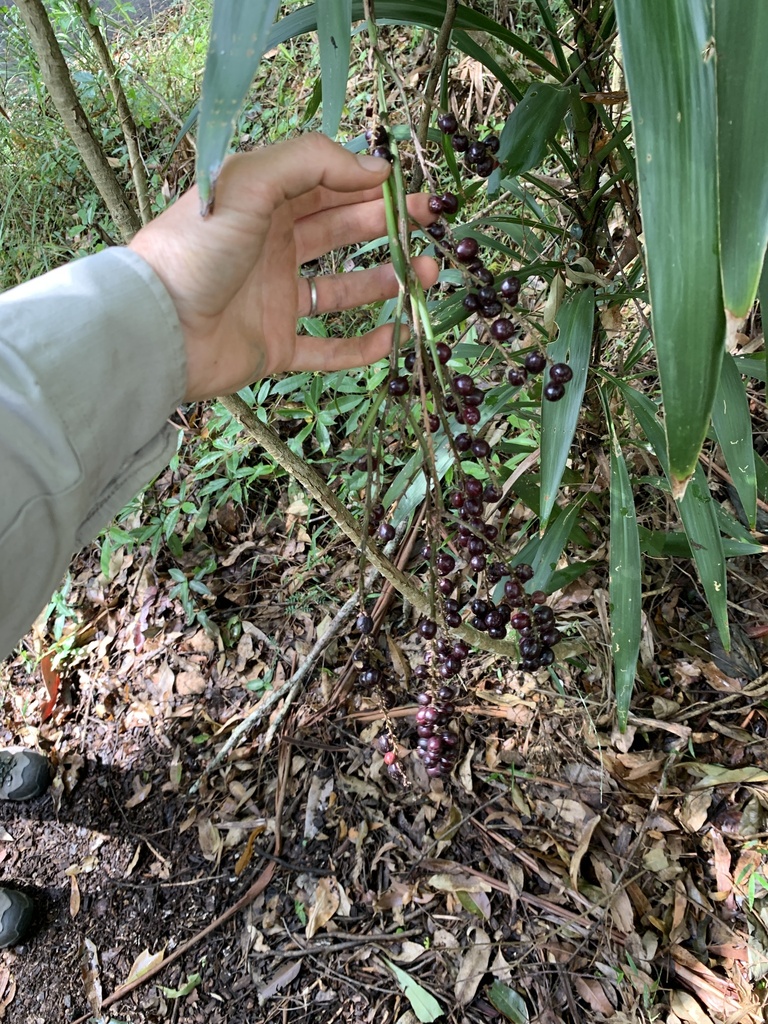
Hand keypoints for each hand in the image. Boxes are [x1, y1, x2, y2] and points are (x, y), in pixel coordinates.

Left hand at [128, 134, 439, 401]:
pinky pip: (328, 349)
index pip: (325, 186)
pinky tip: (395, 335)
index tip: (408, 187)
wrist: (157, 327)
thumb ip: (310, 161)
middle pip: (340, 232)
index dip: (366, 182)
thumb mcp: (249, 182)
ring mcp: (275, 301)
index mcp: (262, 206)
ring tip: (427, 274)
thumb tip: (374, 166)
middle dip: (387, 224)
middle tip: (430, 223)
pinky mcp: (276, 348)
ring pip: (342, 289)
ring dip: (386, 281)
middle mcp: (272, 250)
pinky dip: (362, 346)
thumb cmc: (196, 248)